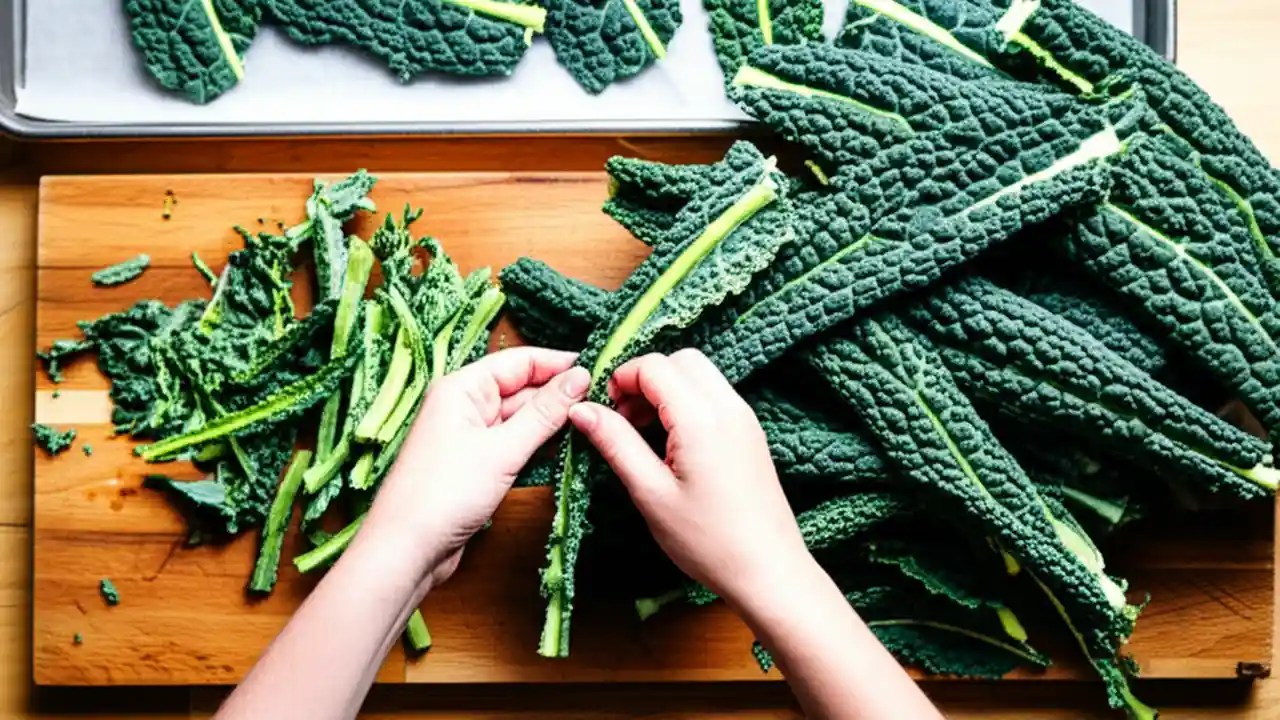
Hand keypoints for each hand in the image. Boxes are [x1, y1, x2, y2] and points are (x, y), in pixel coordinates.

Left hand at [364, 347, 589, 587]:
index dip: (559, 363)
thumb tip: (580, 376)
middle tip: (604, 403)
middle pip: (522, 389)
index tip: (599, 370)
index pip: (520, 361)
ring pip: (520, 420)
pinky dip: (538, 448)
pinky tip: (566, 453)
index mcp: (463, 387)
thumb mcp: (502, 449)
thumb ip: (544, 413)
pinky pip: (514, 446)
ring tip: (593, 427)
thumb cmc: (444, 493)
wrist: (405, 550)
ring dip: (552, 425)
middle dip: (560, 396)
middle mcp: (464, 405)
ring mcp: (469, 436)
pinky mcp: (475, 465)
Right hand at [567, 349, 812, 608]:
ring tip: (644, 433)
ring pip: (699, 374)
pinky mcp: (750, 433)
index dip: (622, 379)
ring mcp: (744, 418)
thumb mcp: (650, 493)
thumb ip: (616, 443)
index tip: (605, 412)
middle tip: (624, 420)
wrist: (768, 570)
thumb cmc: (708, 540)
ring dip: (666, 390)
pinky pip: (714, 396)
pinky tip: (671, 443)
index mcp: (702, 419)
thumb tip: (583, 409)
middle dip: (645, 379)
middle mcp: (728, 407)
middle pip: (680, 360)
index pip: (654, 366)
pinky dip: (687, 403)